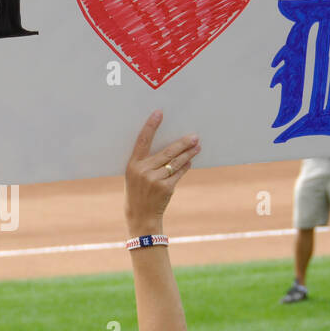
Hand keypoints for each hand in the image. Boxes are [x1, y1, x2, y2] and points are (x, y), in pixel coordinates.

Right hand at [125, 111, 200, 234]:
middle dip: (182, 143)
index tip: (159, 113)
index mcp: (132, 165)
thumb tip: (169, 149)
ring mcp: (155, 180)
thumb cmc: (137, 194)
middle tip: (194, 136)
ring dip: (188, 153)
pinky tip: (190, 161)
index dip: (151, 126)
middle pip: (167, 151)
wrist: (140, 217)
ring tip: (197, 146)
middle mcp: (143, 170)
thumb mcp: (135, 177)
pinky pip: (179, 173)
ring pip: (176, 162)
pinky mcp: (166, 188)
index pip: (142, 141)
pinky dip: (185, 166)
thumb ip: (147, 163)